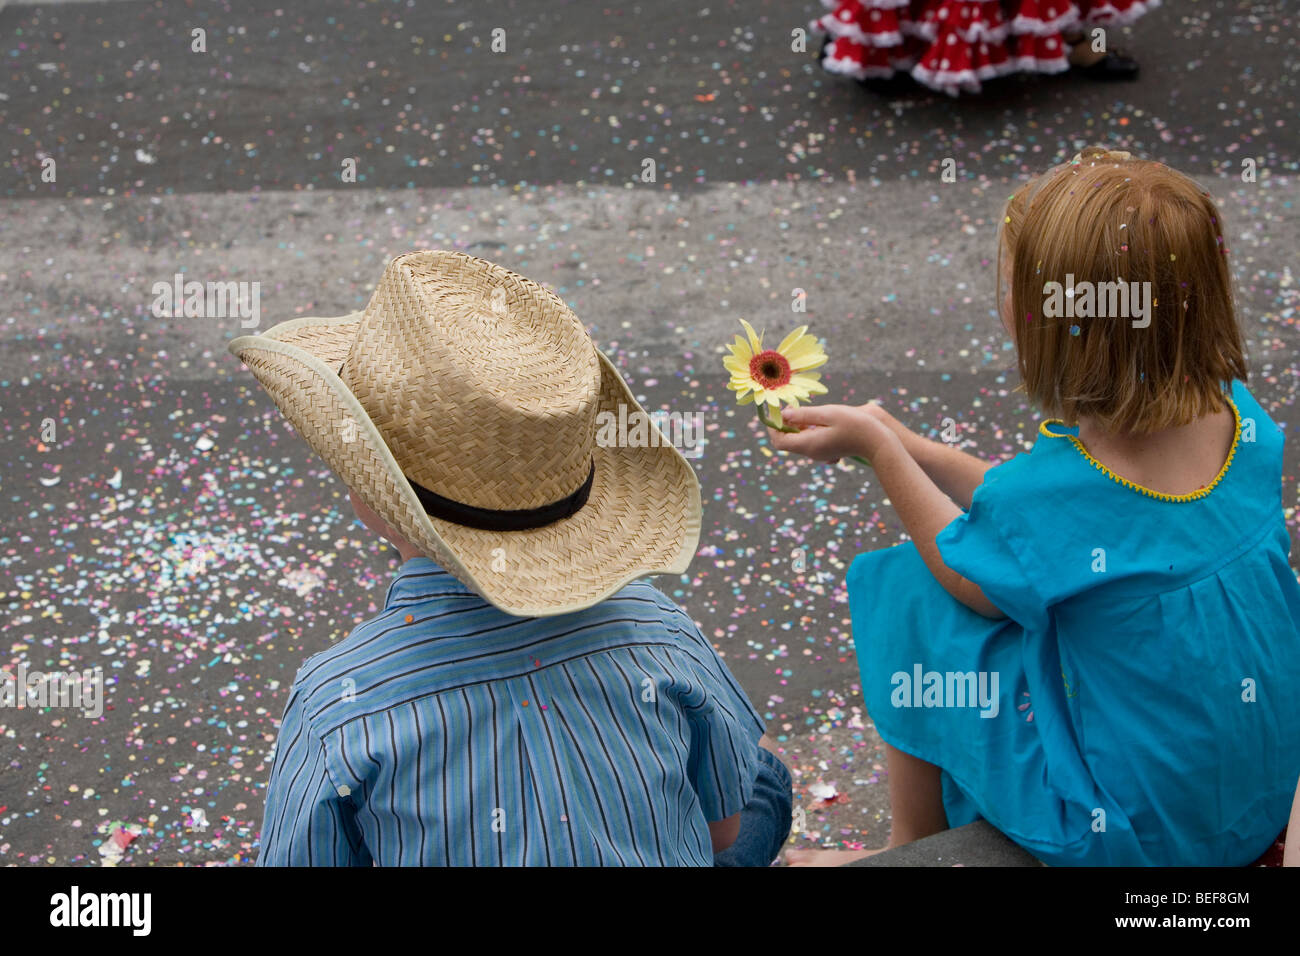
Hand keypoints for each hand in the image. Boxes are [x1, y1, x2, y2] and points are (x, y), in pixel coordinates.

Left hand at [766, 403, 891, 463]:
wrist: (878, 441)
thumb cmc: (855, 424)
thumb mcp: (828, 413)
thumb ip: (804, 414)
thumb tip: (784, 414)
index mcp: (808, 444)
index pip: (779, 441)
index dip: (773, 427)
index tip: (776, 412)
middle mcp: (811, 452)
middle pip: (787, 441)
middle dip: (784, 424)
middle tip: (791, 407)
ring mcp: (819, 454)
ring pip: (798, 441)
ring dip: (797, 426)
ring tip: (805, 411)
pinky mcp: (827, 451)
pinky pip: (810, 442)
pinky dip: (808, 430)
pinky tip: (817, 420)